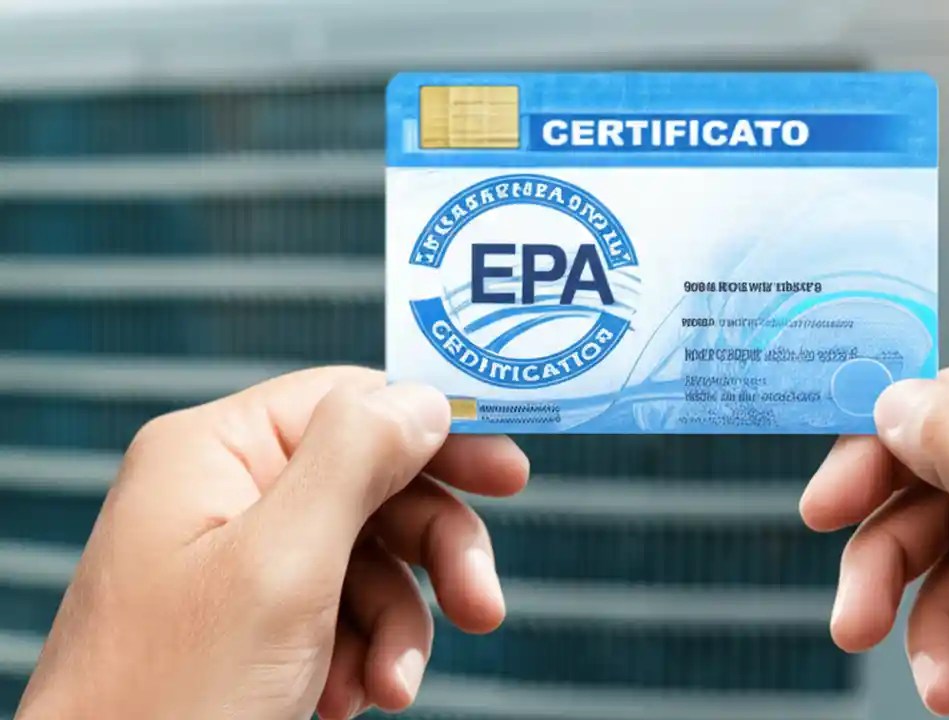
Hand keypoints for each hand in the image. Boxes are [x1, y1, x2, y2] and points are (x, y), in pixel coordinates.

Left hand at [16, 367, 528, 719]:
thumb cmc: (171, 699)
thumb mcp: (282, 566)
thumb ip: (357, 460)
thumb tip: (425, 398)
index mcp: (216, 452)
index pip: (353, 401)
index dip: (439, 431)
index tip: (510, 474)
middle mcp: (227, 495)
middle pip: (377, 487)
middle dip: (433, 554)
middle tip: (481, 605)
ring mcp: (240, 562)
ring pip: (371, 560)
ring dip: (400, 625)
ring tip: (390, 687)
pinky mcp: (254, 624)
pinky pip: (345, 614)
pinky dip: (364, 657)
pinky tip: (344, 700)